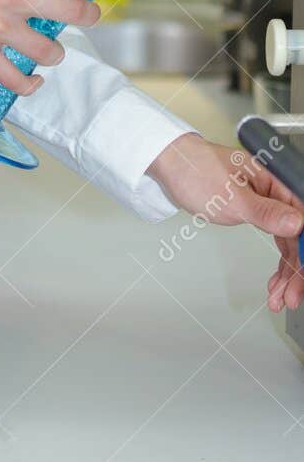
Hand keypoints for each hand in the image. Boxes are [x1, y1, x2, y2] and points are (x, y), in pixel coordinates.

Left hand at [146, 133, 303, 311]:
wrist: (171, 164)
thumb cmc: (196, 170)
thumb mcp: (231, 197)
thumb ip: (265, 212)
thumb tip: (296, 223)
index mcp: (276, 182)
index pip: (303, 220)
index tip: (301, 275)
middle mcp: (275, 192)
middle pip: (298, 236)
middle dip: (296, 270)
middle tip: (290, 297)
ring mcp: (266, 203)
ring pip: (287, 243)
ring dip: (286, 272)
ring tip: (279, 297)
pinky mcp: (255, 212)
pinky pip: (274, 240)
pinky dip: (275, 262)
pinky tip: (274, 282)